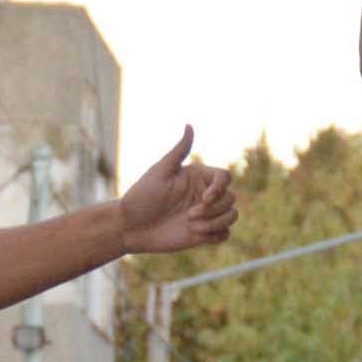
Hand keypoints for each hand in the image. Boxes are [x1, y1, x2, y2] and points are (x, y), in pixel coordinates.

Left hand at [112, 130, 238, 257]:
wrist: (130, 227)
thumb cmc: (141, 197)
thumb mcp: (159, 172)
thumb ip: (179, 151)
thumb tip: (189, 125)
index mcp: (197, 178)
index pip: (225, 177)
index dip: (220, 188)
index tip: (204, 199)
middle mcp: (203, 194)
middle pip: (231, 197)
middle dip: (215, 209)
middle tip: (190, 215)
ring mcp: (205, 215)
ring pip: (232, 216)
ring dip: (217, 223)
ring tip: (194, 227)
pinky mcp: (203, 234)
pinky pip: (225, 234)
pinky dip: (217, 235)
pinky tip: (197, 236)